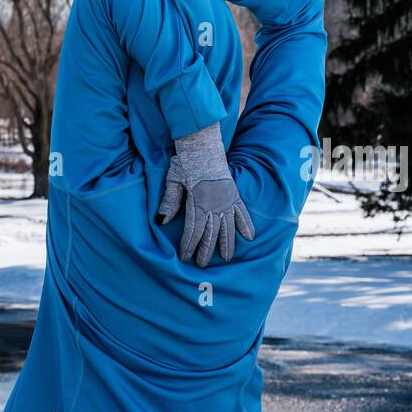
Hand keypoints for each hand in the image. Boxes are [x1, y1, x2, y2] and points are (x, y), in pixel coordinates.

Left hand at [157, 124, 255, 266]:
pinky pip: (242, 212)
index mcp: (197, 202)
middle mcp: (214, 204)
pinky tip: (250, 237)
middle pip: (211, 233)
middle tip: (202, 265)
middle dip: (206, 250)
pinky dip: (246, 224)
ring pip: (228, 227)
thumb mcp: (173, 181)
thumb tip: (162, 221)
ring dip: (227, 243)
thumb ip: (169, 201)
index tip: (185, 257)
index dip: (189, 245)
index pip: (193, 230)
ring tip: (227, 258)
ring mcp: (226, 200)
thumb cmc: (185, 163)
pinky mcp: (234, 194)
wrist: (204, 146)